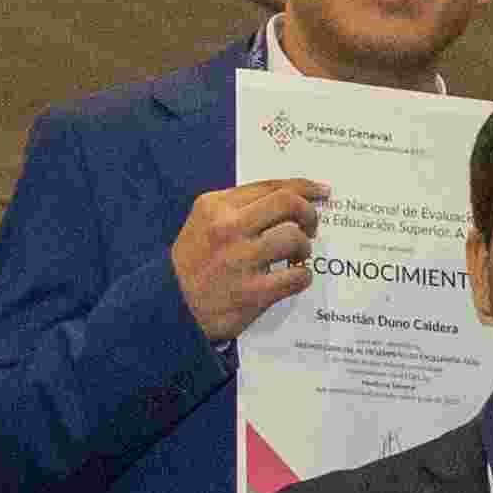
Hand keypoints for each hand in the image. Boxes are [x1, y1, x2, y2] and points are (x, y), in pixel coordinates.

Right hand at [165, 175, 327, 339]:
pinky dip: (302, 276)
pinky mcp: (252, 291)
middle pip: (288, 204)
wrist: (171, 305)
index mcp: (216, 206)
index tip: (321, 192)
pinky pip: (296, 277)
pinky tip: (295, 277)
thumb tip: (285, 198)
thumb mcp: (204, 222)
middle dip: (309, 213)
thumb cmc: (194, 262)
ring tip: (296, 256)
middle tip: (311, 227)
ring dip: (304, 247)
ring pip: (294, 238)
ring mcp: (241, 260)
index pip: (270, 186)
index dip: (303, 187)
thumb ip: (237, 207)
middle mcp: (228, 227)